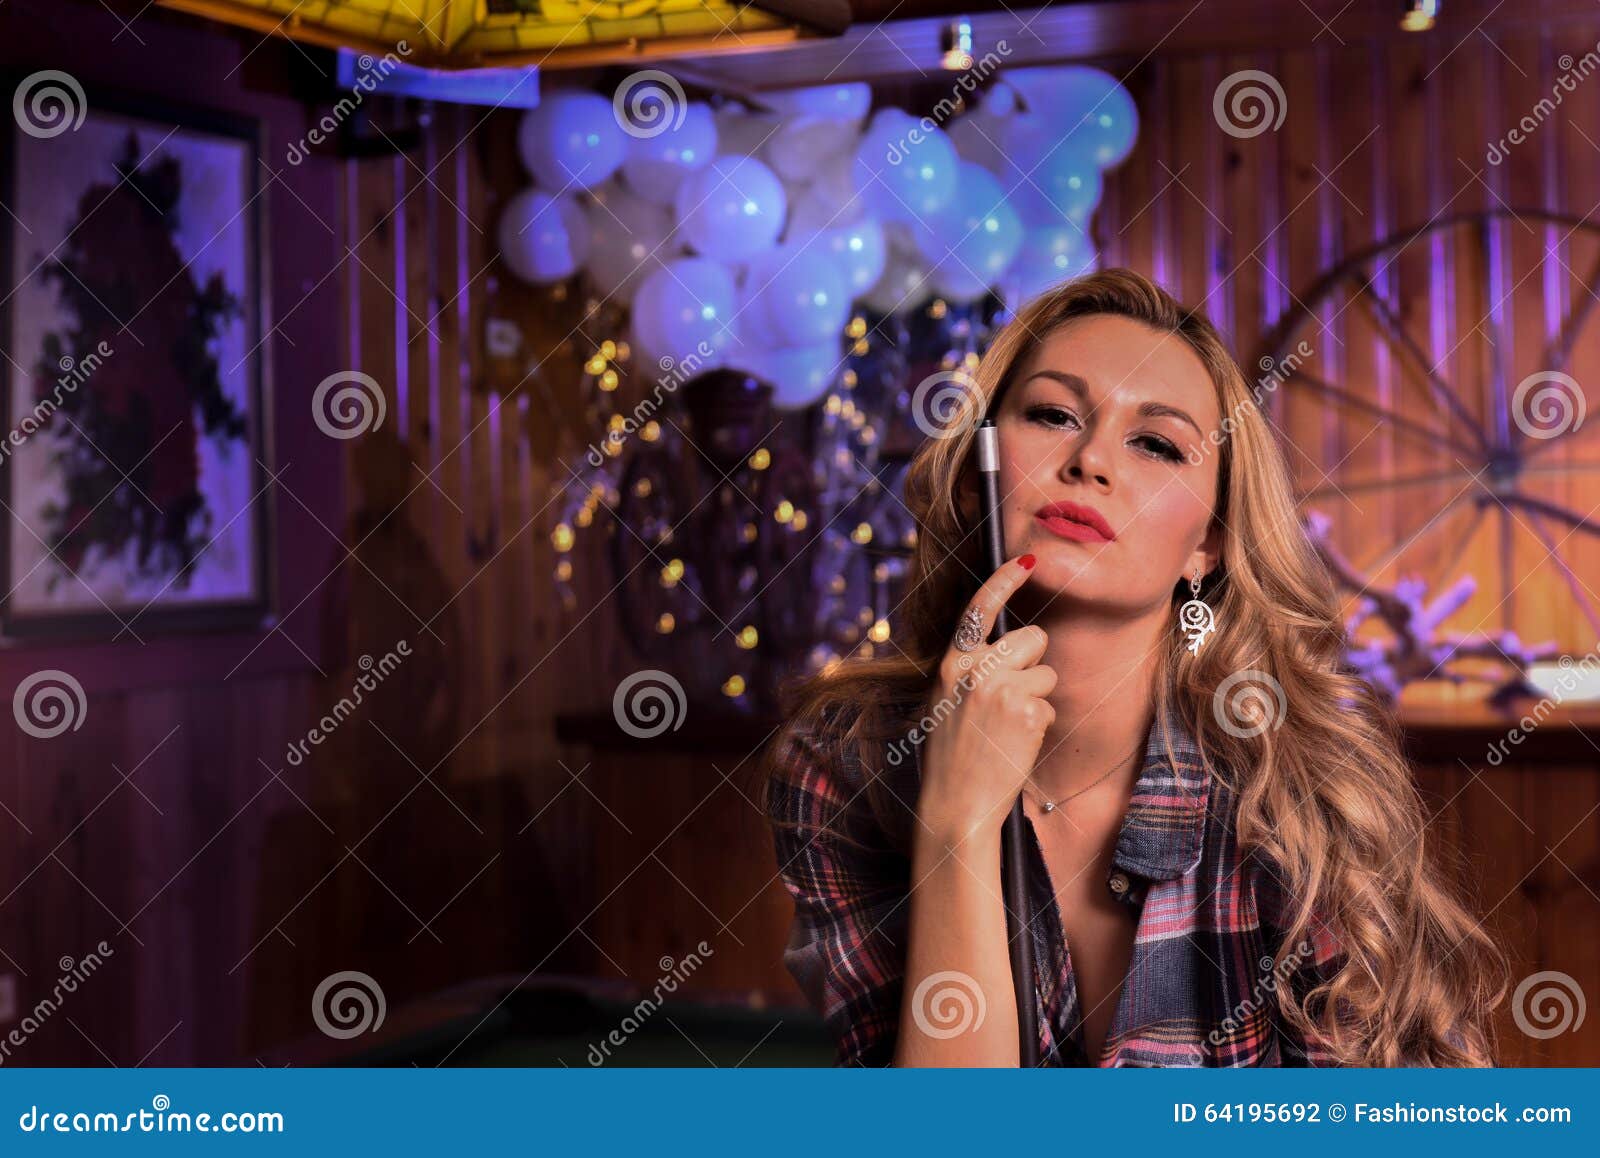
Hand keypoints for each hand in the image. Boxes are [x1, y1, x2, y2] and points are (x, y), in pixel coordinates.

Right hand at [914, 554, 1057, 843]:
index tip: (1028, 559)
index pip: (979, 608)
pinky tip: (1017, 744)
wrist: (956, 805)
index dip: (1005, 579)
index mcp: (951, 665)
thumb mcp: (945, 703)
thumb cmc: (951, 758)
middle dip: (1034, 662)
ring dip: (1037, 698)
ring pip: (1047, 673)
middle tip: (1012, 698)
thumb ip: (968, 672)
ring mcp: (1003, 689)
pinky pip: (1050, 704)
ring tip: (1009, 728)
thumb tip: (1001, 648)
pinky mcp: (1028, 711)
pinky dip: (1040, 725)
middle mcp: (976, 670)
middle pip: (1033, 637)